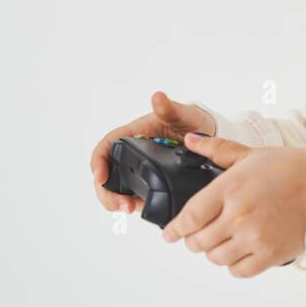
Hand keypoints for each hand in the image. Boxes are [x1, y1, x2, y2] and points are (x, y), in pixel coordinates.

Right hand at [90, 92, 216, 213]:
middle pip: (107, 174)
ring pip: (118, 188)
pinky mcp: (149, 181)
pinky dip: (134, 203)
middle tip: (120, 205)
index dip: (98, 162)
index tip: (101, 177)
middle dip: (107, 192)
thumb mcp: (182, 114)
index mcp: (132, 135)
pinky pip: (135, 195)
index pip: (106, 148)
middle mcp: (131, 153)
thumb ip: (169, 108)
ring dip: (118, 201)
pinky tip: (141, 209)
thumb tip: (158, 97)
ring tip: (130, 209)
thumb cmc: (190, 120)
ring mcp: (139, 169)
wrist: (207, 135)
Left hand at [162, 135, 305, 277]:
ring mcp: (254, 238)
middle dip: (194, 240)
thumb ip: (218, 149)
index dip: (176, 229)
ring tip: (223, 241)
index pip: (190, 216)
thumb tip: (191, 141)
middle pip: (199, 241)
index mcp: (231, 188)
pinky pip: (239, 270)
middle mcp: (239, 216)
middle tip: (199, 235)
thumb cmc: (292, 169)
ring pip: (216, 258)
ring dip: (215, 252)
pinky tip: (239, 252)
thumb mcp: (252, 155)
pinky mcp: (270, 255)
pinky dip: (234, 264)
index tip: (169, 234)